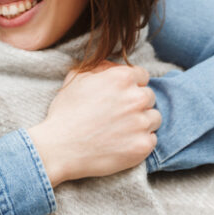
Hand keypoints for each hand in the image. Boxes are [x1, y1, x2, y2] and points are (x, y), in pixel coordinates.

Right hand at [28, 62, 160, 186]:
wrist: (59, 148)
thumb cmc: (65, 113)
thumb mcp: (76, 79)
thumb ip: (100, 67)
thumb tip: (113, 66)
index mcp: (122, 78)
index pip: (142, 76)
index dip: (131, 86)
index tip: (121, 96)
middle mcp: (136, 98)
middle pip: (150, 97)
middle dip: (137, 104)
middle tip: (119, 115)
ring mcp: (141, 123)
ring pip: (154, 118)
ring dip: (142, 122)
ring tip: (121, 130)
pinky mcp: (143, 145)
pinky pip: (152, 139)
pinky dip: (140, 141)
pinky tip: (122, 143)